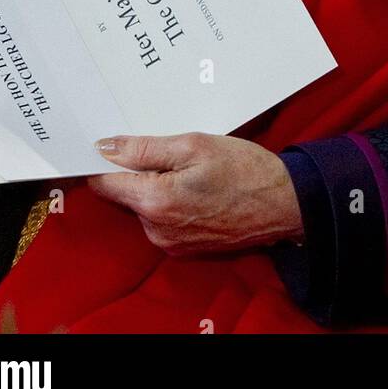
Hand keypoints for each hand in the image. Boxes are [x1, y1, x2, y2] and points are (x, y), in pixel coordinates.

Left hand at [86, 133, 302, 254]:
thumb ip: (145, 148)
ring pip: (144, 204)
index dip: (102, 160)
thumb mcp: (194, 145)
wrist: (284, 205)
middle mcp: (155, 228)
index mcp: (155, 201)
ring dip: (157, 184)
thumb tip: (105, 148)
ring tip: (191, 166)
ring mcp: (169, 241)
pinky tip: (197, 185)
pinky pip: (162, 217)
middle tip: (169, 147)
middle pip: (125, 192)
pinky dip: (171, 199)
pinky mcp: (182, 246)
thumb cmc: (244, 170)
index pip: (104, 182)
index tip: (110, 142)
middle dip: (138, 168)